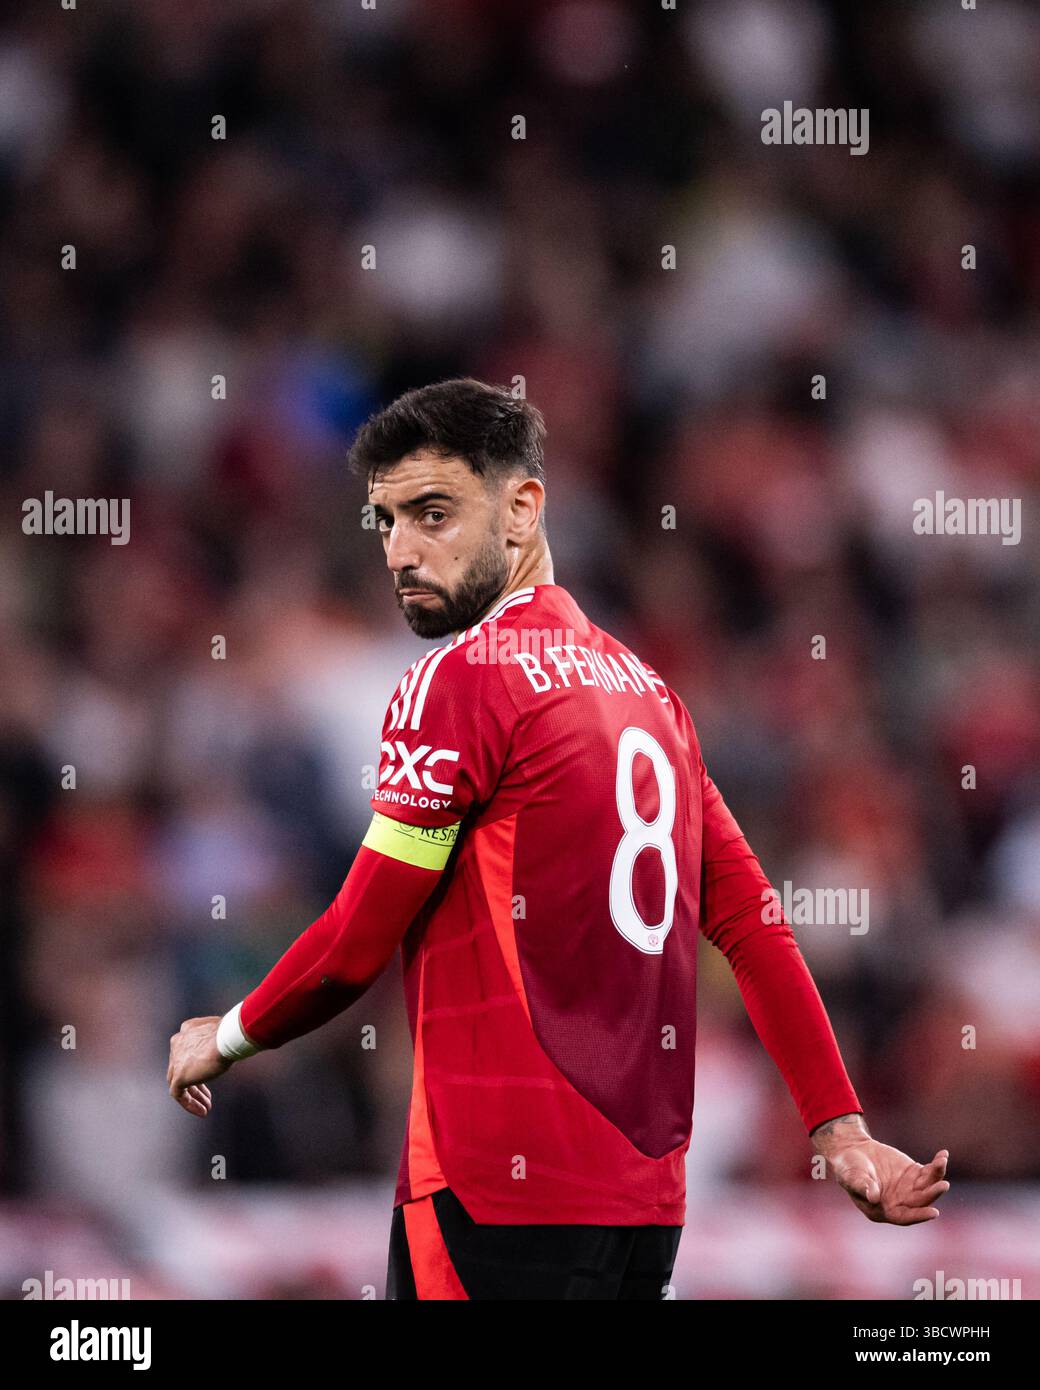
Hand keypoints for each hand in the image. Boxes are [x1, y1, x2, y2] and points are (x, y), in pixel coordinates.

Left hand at [168, 1015, 228, 1115]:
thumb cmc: (233, 1033)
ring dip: (194, 1096)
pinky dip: (189, 1104)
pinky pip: (178, 1094)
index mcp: (187, 1030)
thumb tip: (234, 1046)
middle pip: (182, 1067)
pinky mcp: (179, 1075)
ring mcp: (176, 1060)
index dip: (199, 1065)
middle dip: (196, 1083)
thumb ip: (220, 1041)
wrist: (228, 1036)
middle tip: (208, 1095)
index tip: (210, 1074)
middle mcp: (178, 1043)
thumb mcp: (224, 1034)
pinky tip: (202, 1111)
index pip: (188, 1051)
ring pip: (178, 1082)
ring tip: (206, 1107)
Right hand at [813, 1115, 950, 1224]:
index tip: (934, 1212)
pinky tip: (942, 1155)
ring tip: (942, 1162)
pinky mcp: (914, 1174)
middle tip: (943, 1186)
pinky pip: (928, 1173)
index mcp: (884, 1211)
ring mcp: (909, 1189)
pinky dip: (936, 1165)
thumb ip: (862, 1186)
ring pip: (928, 1187)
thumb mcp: (851, 1177)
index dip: (919, 1215)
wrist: (852, 1152)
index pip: (905, 1217)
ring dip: (937, 1177)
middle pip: (921, 1202)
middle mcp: (900, 1203)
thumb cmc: (848, 1168)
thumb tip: (873, 1196)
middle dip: (932, 1193)